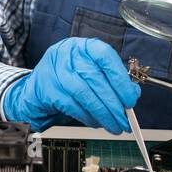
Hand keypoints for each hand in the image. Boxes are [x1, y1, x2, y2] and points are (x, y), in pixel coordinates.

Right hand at [1, 37, 141, 133]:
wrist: (39, 89)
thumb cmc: (70, 79)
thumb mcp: (91, 72)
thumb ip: (111, 79)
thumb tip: (132, 94)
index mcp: (83, 46)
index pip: (105, 56)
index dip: (120, 78)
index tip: (130, 98)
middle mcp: (68, 53)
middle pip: (95, 78)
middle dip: (114, 103)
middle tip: (125, 120)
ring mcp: (56, 70)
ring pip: (84, 94)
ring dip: (103, 114)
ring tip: (114, 125)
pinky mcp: (48, 89)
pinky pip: (72, 106)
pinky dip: (87, 117)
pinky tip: (96, 122)